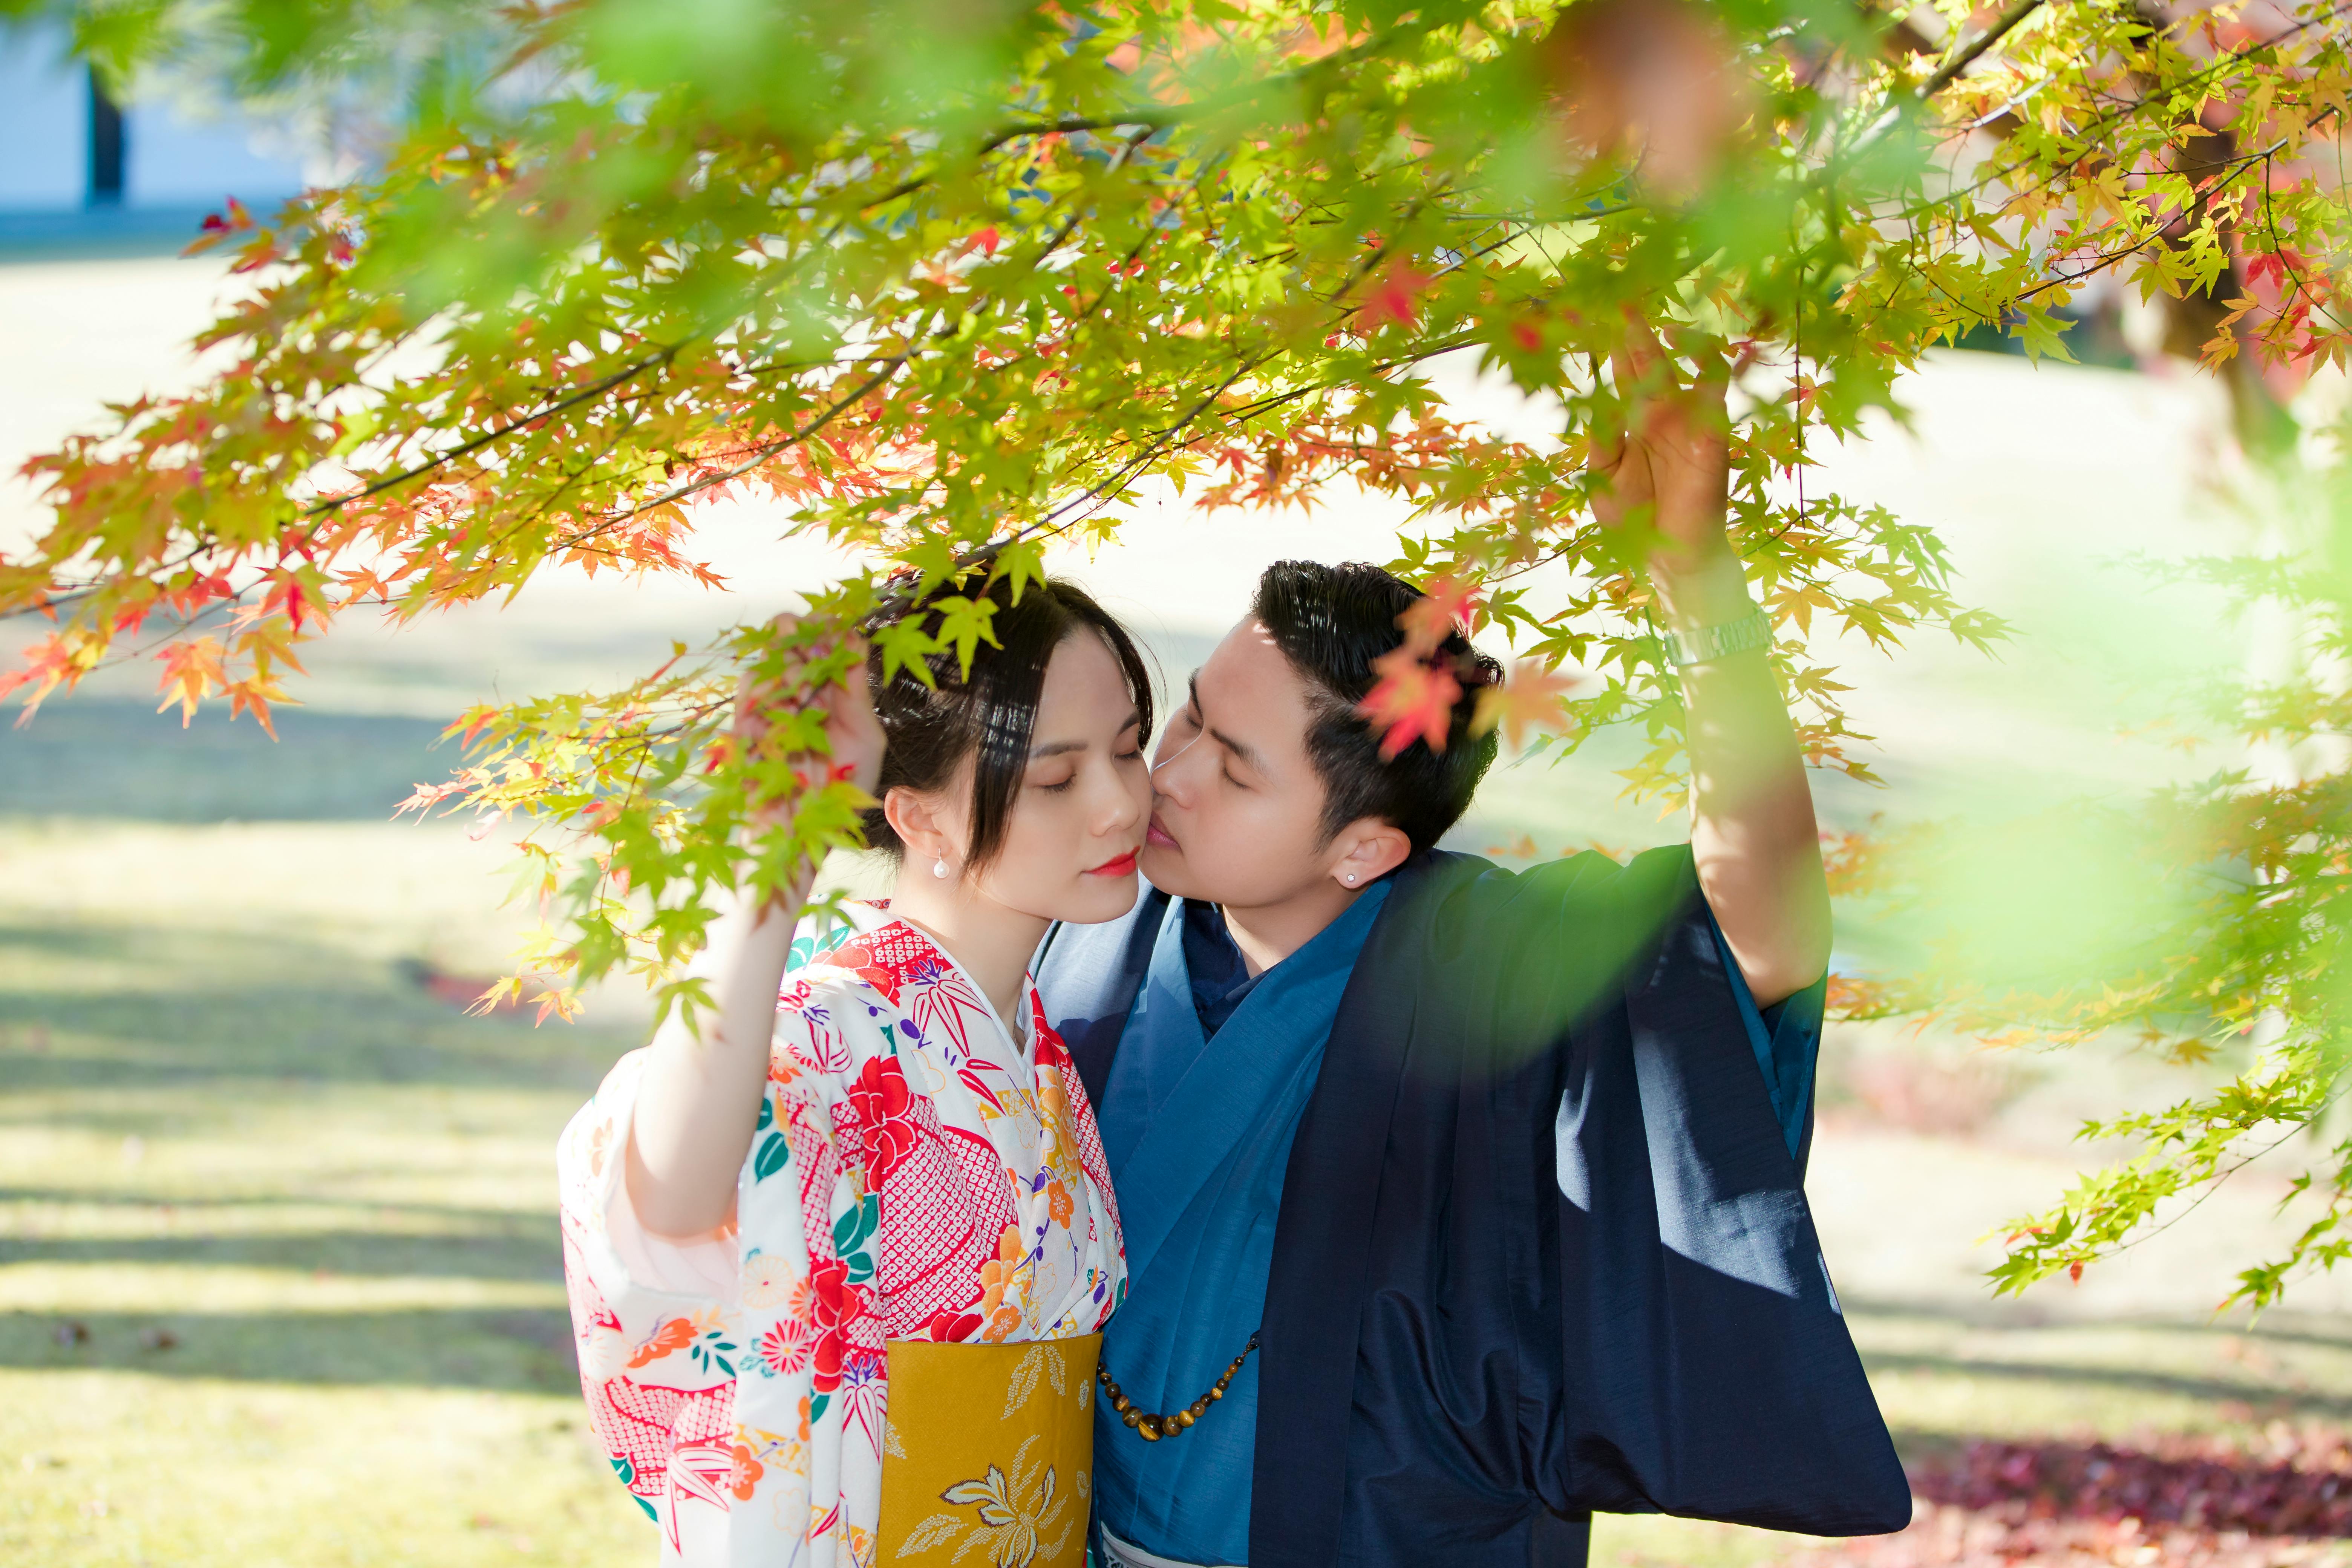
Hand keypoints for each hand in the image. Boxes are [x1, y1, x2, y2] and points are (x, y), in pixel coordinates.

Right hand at [733, 615, 884, 825]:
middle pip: (786, 647)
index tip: (834, 624)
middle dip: (801, 639)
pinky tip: (789, 703)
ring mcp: (767, 712)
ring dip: (787, 668)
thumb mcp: (866, 737)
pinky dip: (768, 693)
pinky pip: (749, 698)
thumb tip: (852, 638)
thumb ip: (857, 691)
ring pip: (767, 667)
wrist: (810, 834)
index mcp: (826, 693)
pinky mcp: (744, 730)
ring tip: (807, 686)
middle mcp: (794, 697)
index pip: (819, 645)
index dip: (824, 629)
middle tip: (816, 644)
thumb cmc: (843, 790)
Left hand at [1589, 314, 1732, 574]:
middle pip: (1649, 363)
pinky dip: (1706, 361)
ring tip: (1646, 315)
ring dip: (1669, 339)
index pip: (1624, 375)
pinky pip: (1715, 388)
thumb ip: (1600, 438)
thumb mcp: (1603, 477)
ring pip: (1684, 366)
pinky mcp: (1710, 431)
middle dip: (1634, 332)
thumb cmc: (1636, 523)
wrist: (1671, 558)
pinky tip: (1688, 342)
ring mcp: (1688, 420)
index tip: (1596, 318)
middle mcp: (1663, 415)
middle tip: (1619, 298)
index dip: (1613, 348)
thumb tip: (1594, 400)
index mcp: (1635, 424)